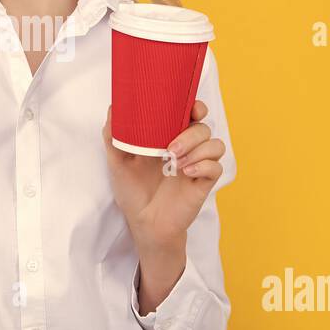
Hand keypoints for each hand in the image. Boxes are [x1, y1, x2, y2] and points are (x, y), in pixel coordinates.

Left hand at [102, 99, 226, 257]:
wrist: (143, 222)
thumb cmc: (133, 191)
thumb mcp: (117, 161)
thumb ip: (114, 136)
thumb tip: (115, 108)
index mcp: (169, 137)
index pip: (191, 114)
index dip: (196, 106)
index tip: (190, 108)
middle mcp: (187, 149)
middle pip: (204, 127)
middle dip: (191, 133)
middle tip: (171, 147)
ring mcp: (196, 166)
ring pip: (215, 145)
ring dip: (197, 150)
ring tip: (175, 162)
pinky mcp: (202, 183)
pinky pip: (215, 167)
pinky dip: (203, 166)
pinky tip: (185, 172)